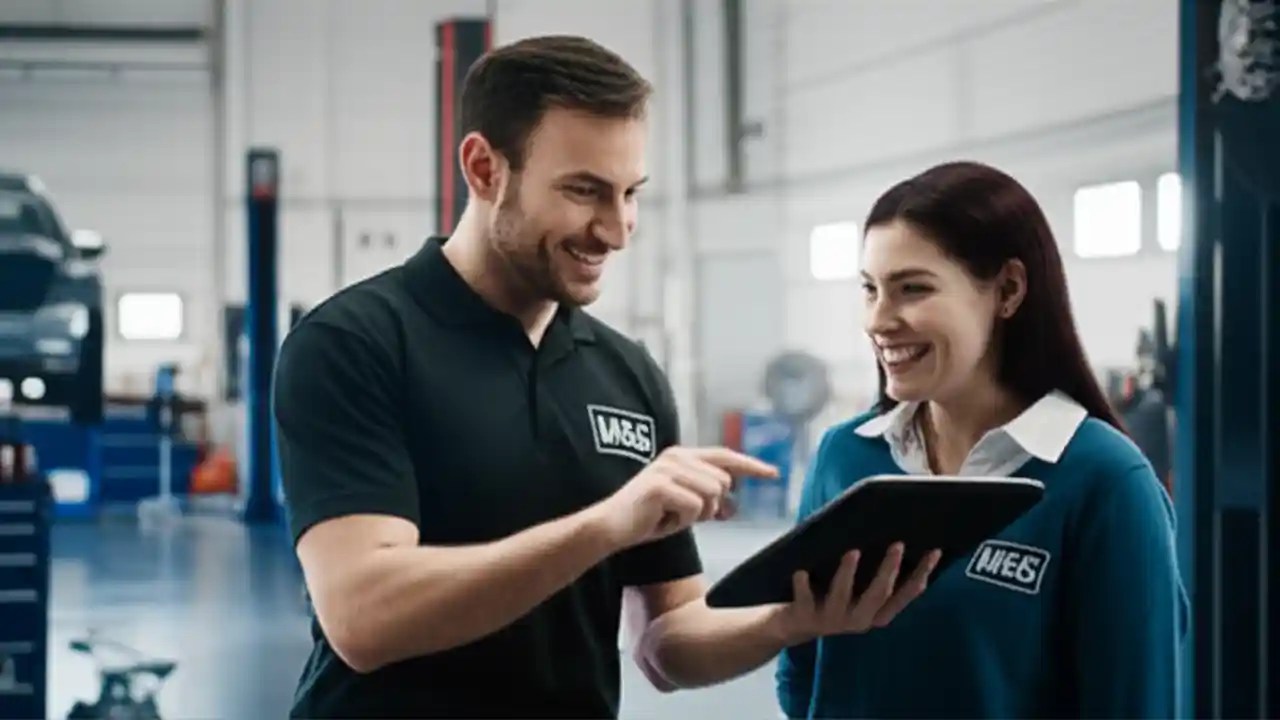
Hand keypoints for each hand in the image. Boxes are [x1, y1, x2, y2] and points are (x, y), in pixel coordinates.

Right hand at [590, 446, 779, 549]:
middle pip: (722, 483)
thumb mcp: (684, 507)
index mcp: (682, 456)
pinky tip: (662, 521)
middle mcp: (676, 456)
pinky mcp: (661, 486)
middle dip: (710, 506)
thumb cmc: (647, 518)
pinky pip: (694, 509)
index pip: (725, 457)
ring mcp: (668, 469)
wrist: (610, 527)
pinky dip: (682, 522)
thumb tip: (734, 504)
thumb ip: (708, 500)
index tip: (773, 473)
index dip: (750, 465)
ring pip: (711, 496)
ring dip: (695, 515)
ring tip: (670, 517)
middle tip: (681, 515)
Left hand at [774, 543, 941, 644]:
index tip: (935, 551)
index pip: (905, 594)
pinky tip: (801, 570)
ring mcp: (832, 619)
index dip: (921, 574)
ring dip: (848, 574)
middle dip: (889, 570)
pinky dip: (802, 585)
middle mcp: (859, 620)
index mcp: (877, 613)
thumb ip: (876, 572)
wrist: (793, 624)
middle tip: (897, 544)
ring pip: (843, 596)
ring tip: (853, 551)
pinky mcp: (805, 616)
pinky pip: (804, 600)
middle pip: (878, 594)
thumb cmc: (832, 595)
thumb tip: (898, 537)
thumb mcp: (858, 589)